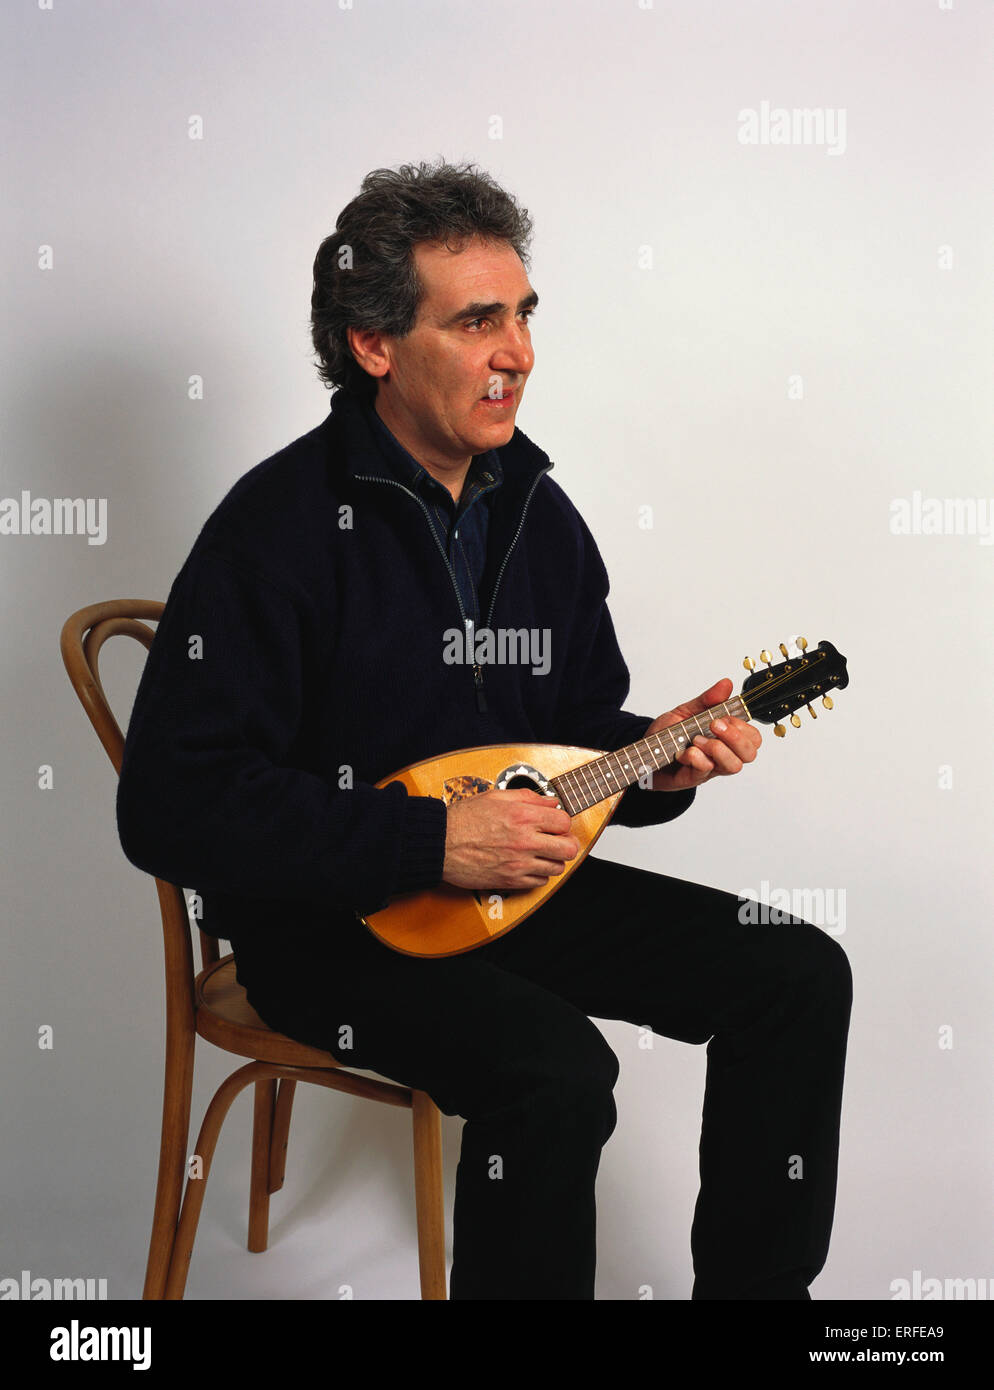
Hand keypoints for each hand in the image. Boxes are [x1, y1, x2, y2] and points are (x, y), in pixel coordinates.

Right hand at [441, 788, 579, 891]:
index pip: (564, 822)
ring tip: (541, 852)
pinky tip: (528, 864)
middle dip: (566, 842)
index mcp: (522, 816)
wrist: (440, 844)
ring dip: (553, 859)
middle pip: (569, 848)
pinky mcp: (511, 881)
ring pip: (558, 867)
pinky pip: (540, 882)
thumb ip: (527, 797)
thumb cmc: (463, 820)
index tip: (555, 823)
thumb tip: (549, 802)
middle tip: (557, 839)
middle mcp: (524, 841)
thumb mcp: (495, 796)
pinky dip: (538, 874)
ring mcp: (519, 863)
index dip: (562, 822)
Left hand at [645, 677, 761, 791]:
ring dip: (717, 748)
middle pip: (749, 753)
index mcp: (724, 738)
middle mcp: (722, 755)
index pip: (753, 737)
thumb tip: (727, 684)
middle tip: (714, 725)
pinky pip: (705, 769)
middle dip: (735, 737)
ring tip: (697, 740)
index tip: (723, 717)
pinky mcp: (694, 777)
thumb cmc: (666, 736)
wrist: (643, 755)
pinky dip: (696, 757)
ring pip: (734, 765)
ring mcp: (710, 768)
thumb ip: (707, 700)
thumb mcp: (686, 712)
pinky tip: (684, 751)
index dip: (743, 727)